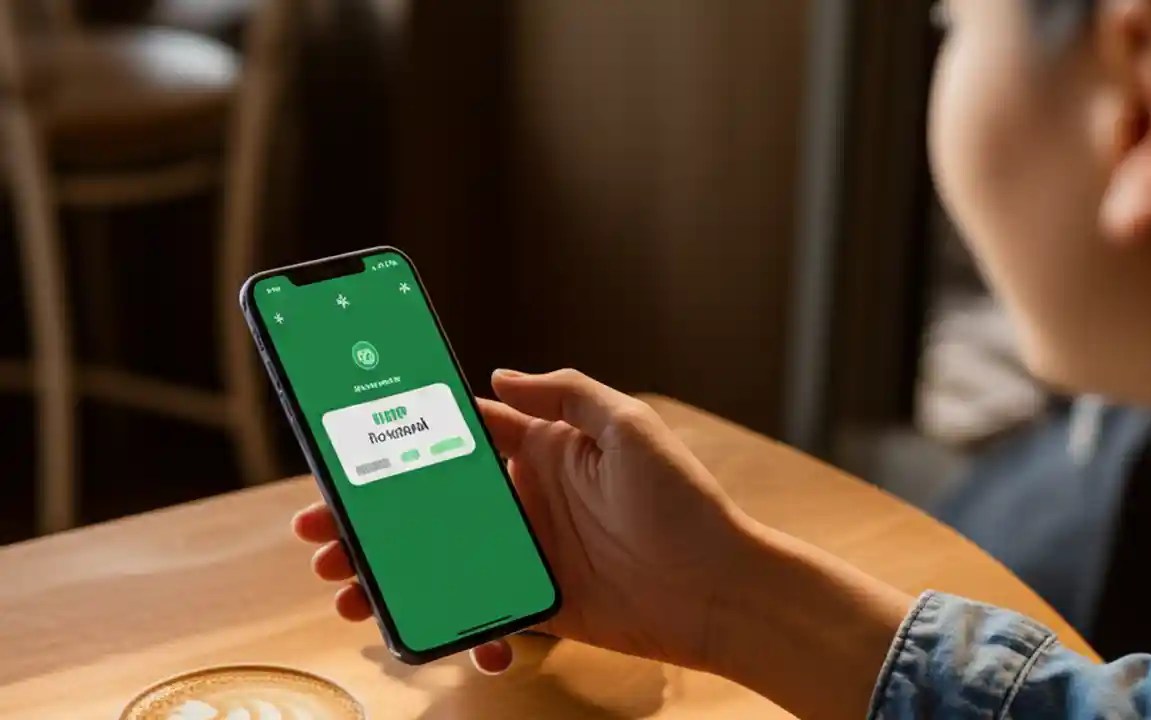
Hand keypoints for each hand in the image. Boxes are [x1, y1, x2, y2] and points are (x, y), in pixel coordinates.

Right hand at [294, 369, 760, 673]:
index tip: (349, 442)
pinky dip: (435, 611)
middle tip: (318, 524)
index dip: (404, 435)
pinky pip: (474, 604)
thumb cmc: (683, 502)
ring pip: (440, 554)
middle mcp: (529, 497)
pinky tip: (399, 617)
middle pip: (433, 499)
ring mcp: (530, 551)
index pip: (461, 433)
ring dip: (386, 564)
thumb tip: (501, 373)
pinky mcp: (537, 601)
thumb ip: (565, 394)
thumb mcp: (629, 426)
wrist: (718, 590)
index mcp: (545, 448)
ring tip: (340, 577)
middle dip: (372, 511)